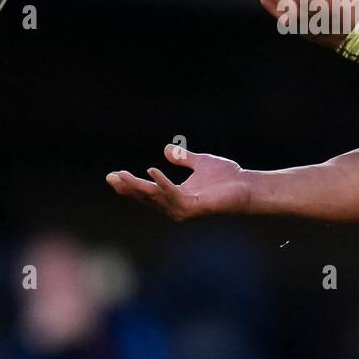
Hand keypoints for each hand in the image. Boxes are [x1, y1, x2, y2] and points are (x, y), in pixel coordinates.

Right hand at [106, 143, 251, 220]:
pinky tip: (152, 172)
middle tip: (111, 177)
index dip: (130, 185)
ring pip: (155, 198)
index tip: (112, 176)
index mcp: (175, 196)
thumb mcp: (200, 163)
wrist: (247, 186)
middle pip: (146, 198)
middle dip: (128, 188)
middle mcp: (176, 206)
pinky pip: (174, 195)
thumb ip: (183, 158)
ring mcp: (184, 209)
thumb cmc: (227, 178)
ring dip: (138, 187)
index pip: (148, 193)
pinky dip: (162, 184)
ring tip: (122, 175)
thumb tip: (165, 150)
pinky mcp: (194, 208)